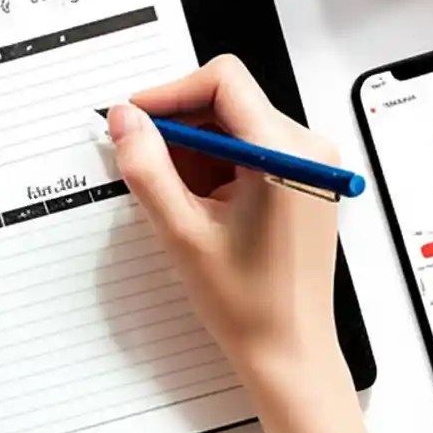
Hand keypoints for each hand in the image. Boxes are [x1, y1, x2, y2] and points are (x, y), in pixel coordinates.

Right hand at [105, 55, 342, 380]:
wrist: (289, 351)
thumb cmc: (250, 304)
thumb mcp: (181, 232)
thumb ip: (147, 168)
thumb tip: (126, 120)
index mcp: (286, 153)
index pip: (223, 81)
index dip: (171, 93)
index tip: (137, 120)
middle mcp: (306, 149)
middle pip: (227, 101)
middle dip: (180, 130)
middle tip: (148, 170)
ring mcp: (307, 164)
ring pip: (232, 125)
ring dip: (194, 154)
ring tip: (181, 205)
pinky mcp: (300, 179)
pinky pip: (245, 149)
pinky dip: (212, 169)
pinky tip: (201, 210)